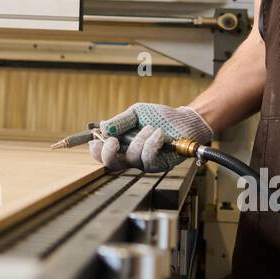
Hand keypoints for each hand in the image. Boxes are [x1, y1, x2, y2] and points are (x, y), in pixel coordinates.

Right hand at [88, 103, 212, 172]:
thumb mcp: (136, 113)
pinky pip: (149, 158)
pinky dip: (152, 143)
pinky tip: (159, 133)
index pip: (103, 154)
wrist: (183, 120)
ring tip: (150, 127)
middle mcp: (131, 157)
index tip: (96, 139)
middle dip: (108, 153)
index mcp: (122, 144)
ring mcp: (145, 163)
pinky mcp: (159, 165)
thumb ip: (120, 121)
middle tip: (113, 140)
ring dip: (139, 140)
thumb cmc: (159, 117)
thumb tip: (102, 127)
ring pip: (132, 158)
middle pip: (112, 164)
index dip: (97, 150)